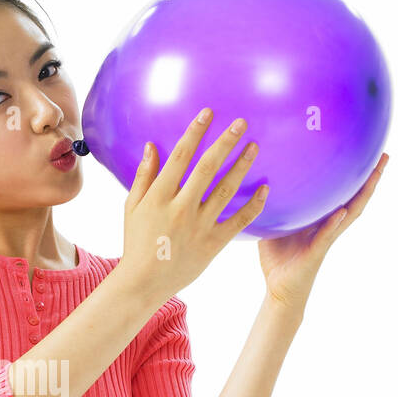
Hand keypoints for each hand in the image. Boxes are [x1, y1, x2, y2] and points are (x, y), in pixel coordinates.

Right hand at [118, 108, 268, 303]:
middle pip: (207, 168)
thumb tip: (150, 146)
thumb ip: (143, 177)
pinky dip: (253, 205)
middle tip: (240, 123)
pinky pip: (238, 221)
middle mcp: (180, 208)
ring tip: (253, 147)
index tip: (208, 114)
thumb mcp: (132, 208)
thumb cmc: (137, 243)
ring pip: (225, 190)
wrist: (144, 282)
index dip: (194, 133)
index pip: (179, 157)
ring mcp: (198, 226)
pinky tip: (265, 188)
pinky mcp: (213, 244)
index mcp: (159, 197)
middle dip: (225, 142)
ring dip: (241, 166)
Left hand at [257, 153, 388, 313]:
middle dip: (371, 178)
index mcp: (320, 219)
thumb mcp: (274, 226)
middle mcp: (329, 226)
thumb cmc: (277, 259)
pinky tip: (343, 211)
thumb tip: (260, 181)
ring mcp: (326, 238)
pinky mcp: (317, 253)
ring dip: (365, 194)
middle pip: (355, 198)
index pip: (340, 193)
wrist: (278, 289)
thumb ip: (275, 206)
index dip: (353, 175)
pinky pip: (327, 236)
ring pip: (351, 213)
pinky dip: (335, 223)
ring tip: (376, 173)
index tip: (364, 153)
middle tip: (384, 156)